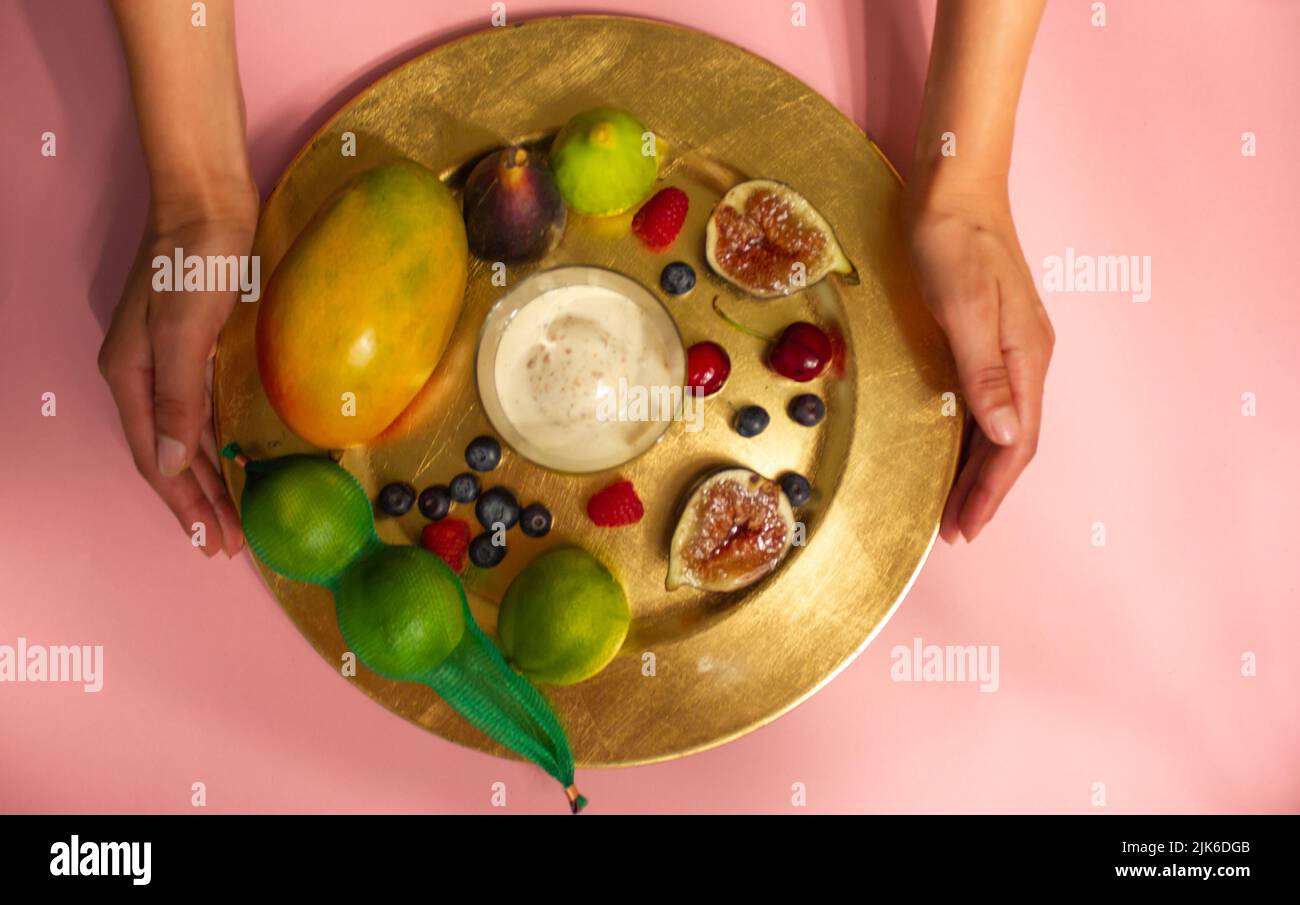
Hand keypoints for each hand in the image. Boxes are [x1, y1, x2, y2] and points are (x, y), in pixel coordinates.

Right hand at [98, 192, 257, 556]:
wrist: (208, 201)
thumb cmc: (195, 262)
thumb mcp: (183, 332)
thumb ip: (177, 398)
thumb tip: (169, 464)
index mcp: (132, 376)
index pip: (156, 460)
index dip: (183, 503)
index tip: (211, 542)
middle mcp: (143, 375)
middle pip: (168, 456)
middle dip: (196, 502)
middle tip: (226, 545)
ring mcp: (168, 361)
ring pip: (185, 437)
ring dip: (205, 479)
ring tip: (228, 517)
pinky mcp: (194, 347)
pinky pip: (200, 413)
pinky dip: (213, 445)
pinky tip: (229, 462)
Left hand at [905, 182, 1054, 542]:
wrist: (954, 188)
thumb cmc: (953, 242)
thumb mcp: (964, 307)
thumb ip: (984, 372)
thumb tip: (1007, 435)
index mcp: (1025, 357)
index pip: (1017, 443)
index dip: (992, 490)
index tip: (966, 528)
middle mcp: (1024, 357)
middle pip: (1011, 442)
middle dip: (985, 490)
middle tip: (955, 531)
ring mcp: (1009, 346)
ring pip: (999, 425)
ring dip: (978, 468)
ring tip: (952, 505)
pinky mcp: (987, 335)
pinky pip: (985, 401)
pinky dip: (971, 434)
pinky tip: (953, 447)